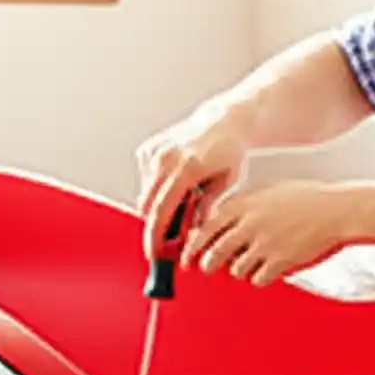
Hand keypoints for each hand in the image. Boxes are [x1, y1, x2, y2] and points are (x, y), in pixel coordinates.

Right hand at [136, 104, 253, 258]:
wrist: (224, 121)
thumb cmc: (229, 151)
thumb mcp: (227, 184)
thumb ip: (207, 210)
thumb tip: (192, 235)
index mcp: (187, 167)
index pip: (161, 211)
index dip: (155, 237)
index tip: (154, 252)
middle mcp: (166, 158)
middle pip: (147, 206)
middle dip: (156, 223)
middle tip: (172, 233)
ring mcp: (154, 152)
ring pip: (145, 194)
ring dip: (159, 203)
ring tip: (184, 197)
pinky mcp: (148, 149)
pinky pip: (145, 180)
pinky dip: (157, 187)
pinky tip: (177, 182)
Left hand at [181, 180, 357, 285]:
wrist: (338, 210)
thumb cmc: (306, 199)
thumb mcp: (268, 192)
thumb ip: (242, 206)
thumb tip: (218, 220)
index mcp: (244, 204)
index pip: (206, 228)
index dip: (193, 245)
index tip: (188, 256)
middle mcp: (249, 224)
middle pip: (213, 253)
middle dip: (207, 264)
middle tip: (207, 267)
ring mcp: (264, 244)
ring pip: (235, 269)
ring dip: (239, 269)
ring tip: (252, 262)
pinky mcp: (280, 261)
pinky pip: (257, 279)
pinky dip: (260, 277)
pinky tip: (270, 268)